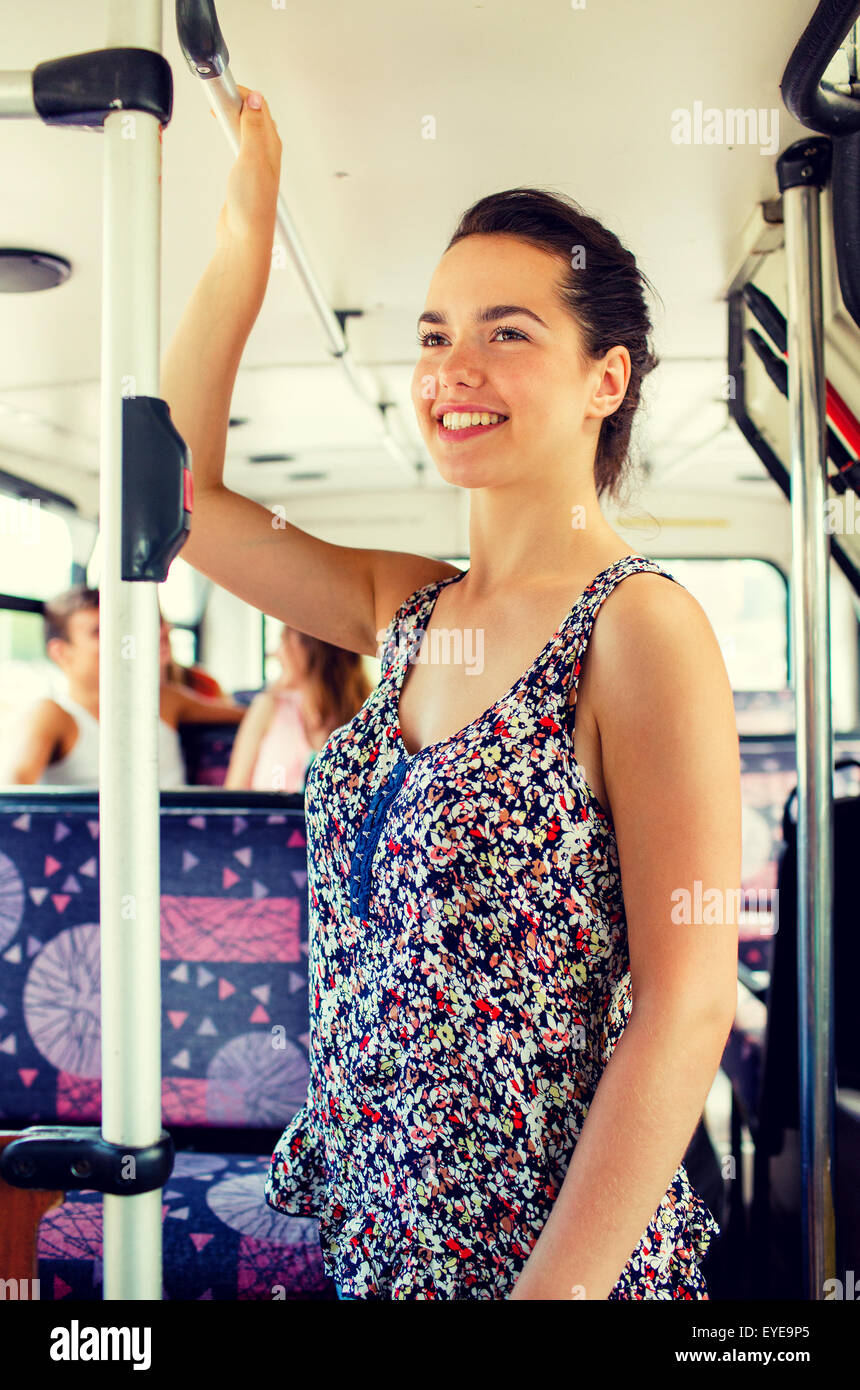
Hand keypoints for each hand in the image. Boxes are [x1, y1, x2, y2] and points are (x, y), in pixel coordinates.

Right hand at [216, 85, 282, 252]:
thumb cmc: (251, 203)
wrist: (245, 236)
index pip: (259, 106)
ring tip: (219, 112)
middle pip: (254, 115)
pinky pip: (241, 145)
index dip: (241, 94)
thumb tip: (255, 98)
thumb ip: (252, 127)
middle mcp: (266, 152)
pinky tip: (225, 138)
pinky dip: (232, 134)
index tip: (222, 90)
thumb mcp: (250, 157)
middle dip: (236, 102)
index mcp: (271, 144)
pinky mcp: (246, 174)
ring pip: (248, 130)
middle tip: (217, 99)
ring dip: (234, 117)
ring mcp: (257, 163)